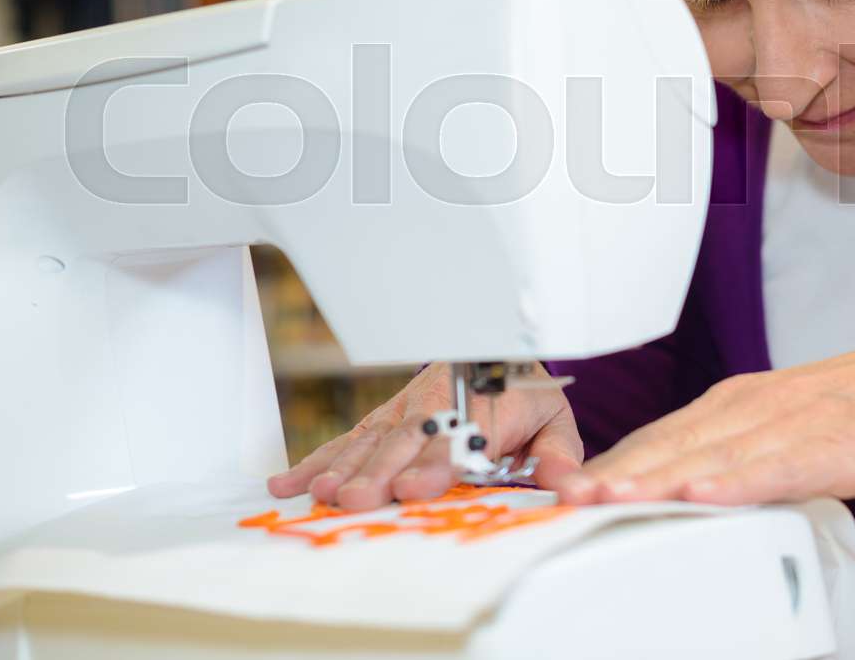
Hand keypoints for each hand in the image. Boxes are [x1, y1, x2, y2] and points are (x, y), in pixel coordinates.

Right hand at [267, 362, 583, 511]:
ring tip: (322, 494)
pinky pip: (347, 439)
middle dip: (381, 472)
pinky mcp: (381, 421)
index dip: (438, 463)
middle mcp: (435, 407)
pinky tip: (290, 482)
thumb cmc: (523, 397)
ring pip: (370, 440)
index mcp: (481, 408)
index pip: (458, 437)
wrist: (497, 354)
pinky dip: (316, 460)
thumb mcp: (553, 419)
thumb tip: (565, 482)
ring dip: (344, 467)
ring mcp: (403, 413)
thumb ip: (558, 453)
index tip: (421, 487)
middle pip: (405, 442)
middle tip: (360, 499)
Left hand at [552, 346, 854, 505]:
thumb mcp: (766, 430)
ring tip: (612, 498)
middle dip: (615, 472)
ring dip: (657, 478)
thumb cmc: (839, 415)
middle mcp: (746, 409)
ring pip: (709, 455)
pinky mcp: (823, 446)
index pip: (656, 437)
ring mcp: (783, 425)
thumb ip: (719, 457)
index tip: (564, 487)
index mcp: (728, 405)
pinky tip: (703, 495)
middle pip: (669, 444)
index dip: (609, 463)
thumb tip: (667, 489)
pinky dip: (735, 482)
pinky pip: (772, 467)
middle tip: (566, 495)